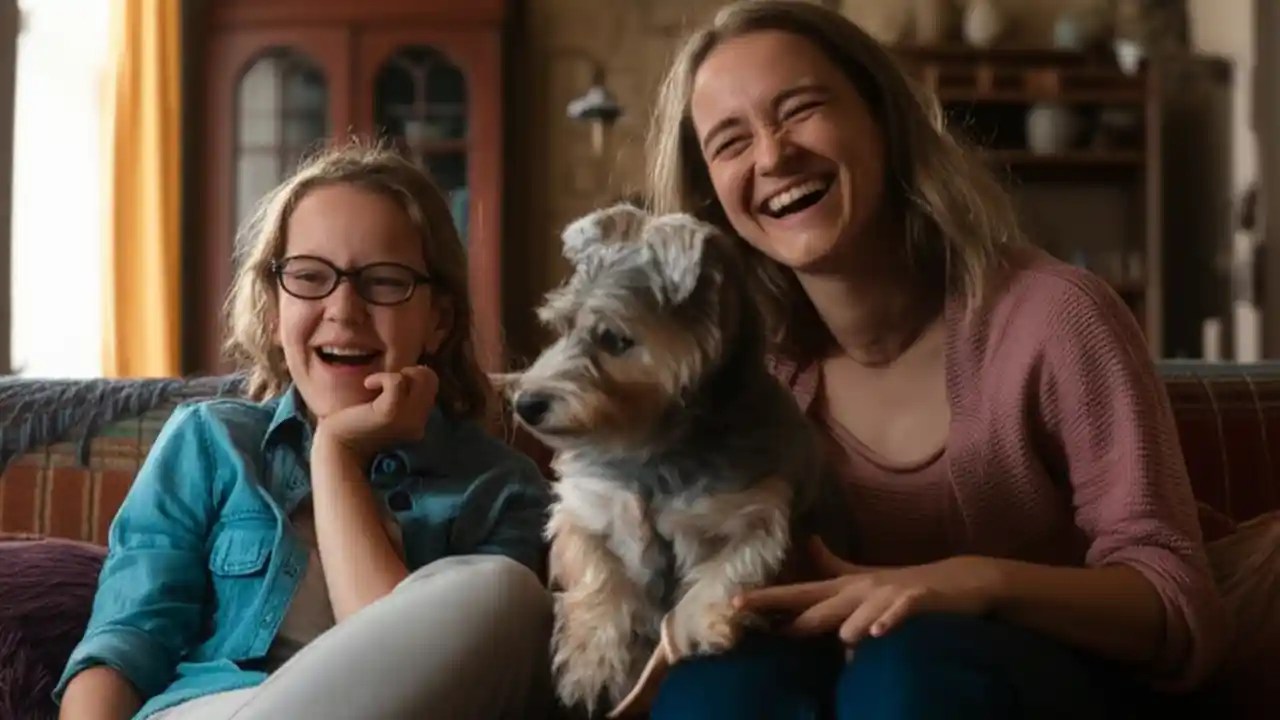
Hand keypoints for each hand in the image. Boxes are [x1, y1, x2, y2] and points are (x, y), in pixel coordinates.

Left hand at [314, 365, 438, 464]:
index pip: (433, 387)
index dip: (416, 377)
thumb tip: (407, 374)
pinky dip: (382, 377)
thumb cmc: (356, 427)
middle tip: (390, 382)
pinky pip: (397, 382)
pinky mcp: (390, 412)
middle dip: (412, 372)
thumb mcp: (387, 411)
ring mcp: (408, 418)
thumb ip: (402, 399)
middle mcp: (419, 421)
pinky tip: (368, 383)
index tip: (394, 384)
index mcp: (419, 422)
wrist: (337, 448)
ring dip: (398, 374)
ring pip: (421, 378)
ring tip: (379, 383)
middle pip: (431, 379)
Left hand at [733, 536, 1002, 644]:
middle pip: (822, 604)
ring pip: (862, 610)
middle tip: (771, 628)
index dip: (768, 598)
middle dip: (794, 615)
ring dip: (849, 626)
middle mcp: (862, 589)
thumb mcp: (864, 578)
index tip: (735, 602)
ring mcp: (890, 593)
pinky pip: (901, 610)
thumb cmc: (904, 583)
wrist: (959, 581)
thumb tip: (808, 544)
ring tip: (842, 640)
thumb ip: (833, 565)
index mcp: (846, 587)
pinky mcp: (919, 599)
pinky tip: (879, 632)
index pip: (800, 593)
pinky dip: (889, 620)